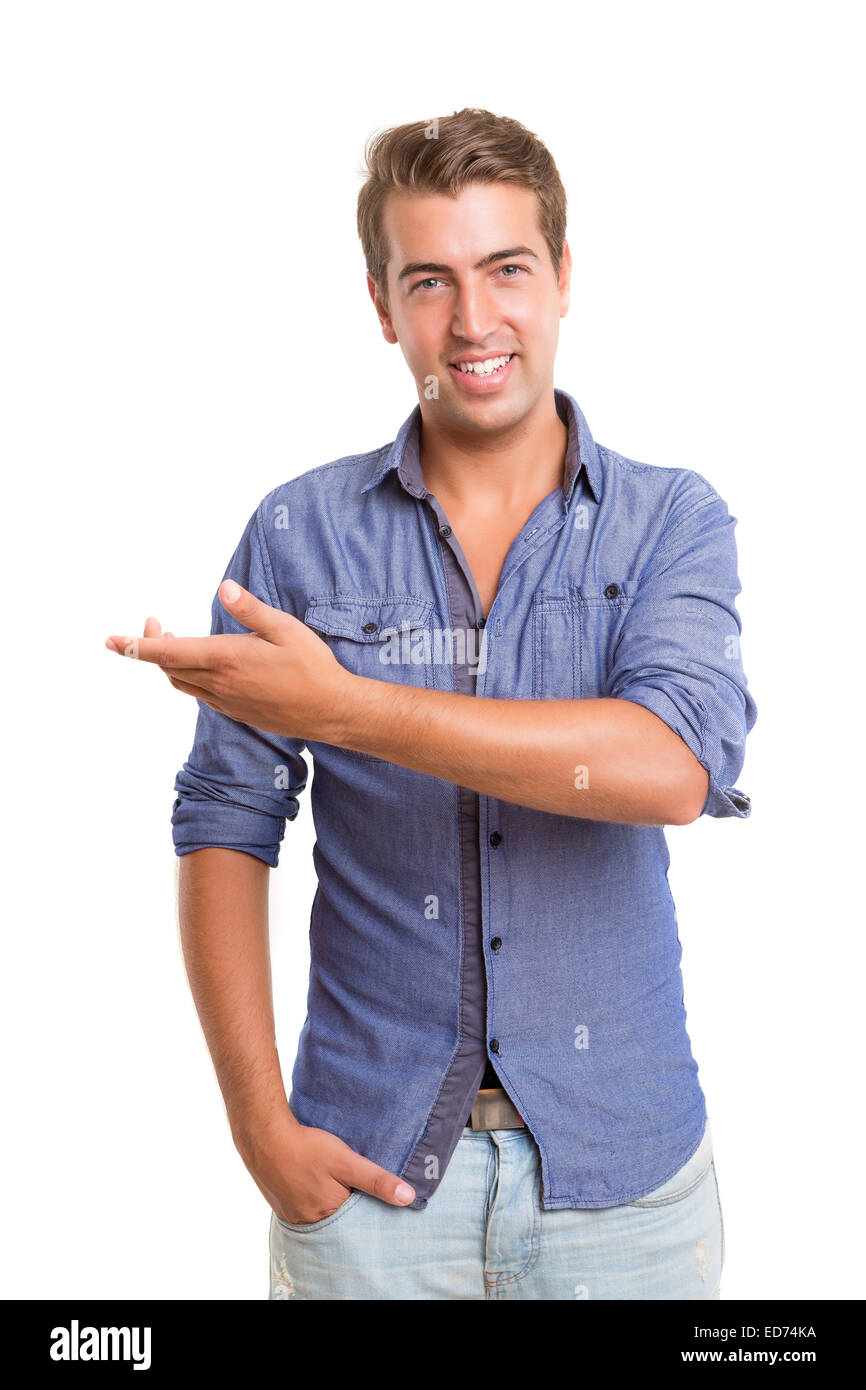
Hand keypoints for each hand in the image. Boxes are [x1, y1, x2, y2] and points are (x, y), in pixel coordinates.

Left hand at [105, 582, 354, 742]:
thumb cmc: (313, 666)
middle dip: (150, 647)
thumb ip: (251, 610)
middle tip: (153, 623)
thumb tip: (224, 588)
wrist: (331, 710)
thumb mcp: (286, 629)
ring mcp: (226, 701)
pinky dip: (187, 677)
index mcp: (227, 659)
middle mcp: (220, 684)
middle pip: (168, 668)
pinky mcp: (235, 711)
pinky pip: (198, 694)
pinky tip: (199, 665)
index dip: (135, 647)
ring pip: (181, 683)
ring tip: (170, 641)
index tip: (111, 641)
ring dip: (168, 664)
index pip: (168, 653)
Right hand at [236, 1113, 415, 1225]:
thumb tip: (408, 1198)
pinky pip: (304, 1206)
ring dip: (330, 1198)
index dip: (370, 1204)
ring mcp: (293, 1214)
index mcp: (330, 1215)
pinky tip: (314, 1179)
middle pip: (340, 1217)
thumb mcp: (346, 1161)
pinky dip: (312, 1196)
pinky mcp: (281, 1204)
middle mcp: (311, 1222)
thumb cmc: (307, 1148)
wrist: (263, 1136)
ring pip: (322, 1211)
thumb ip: (376, 1180)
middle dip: (350, 1201)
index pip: (360, 1218)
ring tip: (333, 1179)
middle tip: (353, 1180)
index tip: (377, 1191)